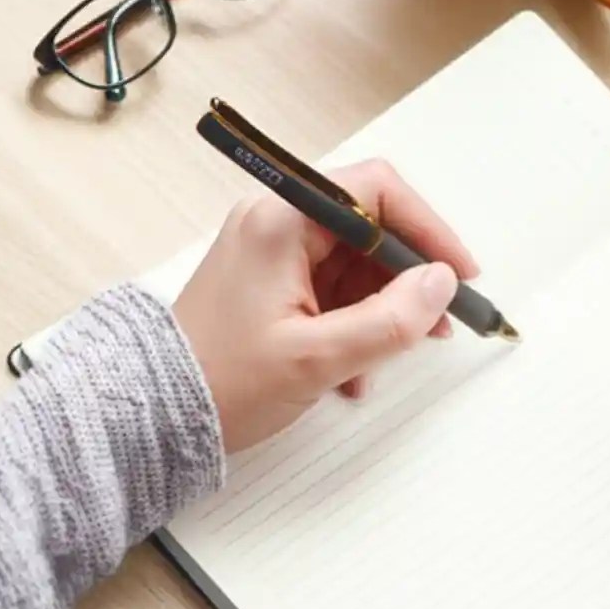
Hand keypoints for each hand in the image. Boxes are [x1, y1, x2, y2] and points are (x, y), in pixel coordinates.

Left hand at [172, 159, 479, 452]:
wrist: (152, 417)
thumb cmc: (218, 383)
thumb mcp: (316, 359)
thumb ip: (388, 321)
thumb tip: (440, 284)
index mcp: (280, 222)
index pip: (376, 191)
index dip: (428, 227)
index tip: (456, 270)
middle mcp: (276, 224)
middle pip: (372, 227)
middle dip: (411, 274)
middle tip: (440, 316)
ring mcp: (274, 254)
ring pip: (358, 262)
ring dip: (386, 306)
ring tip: (400, 350)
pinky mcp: (273, 283)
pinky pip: (335, 288)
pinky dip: (359, 321)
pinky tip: (358, 367)